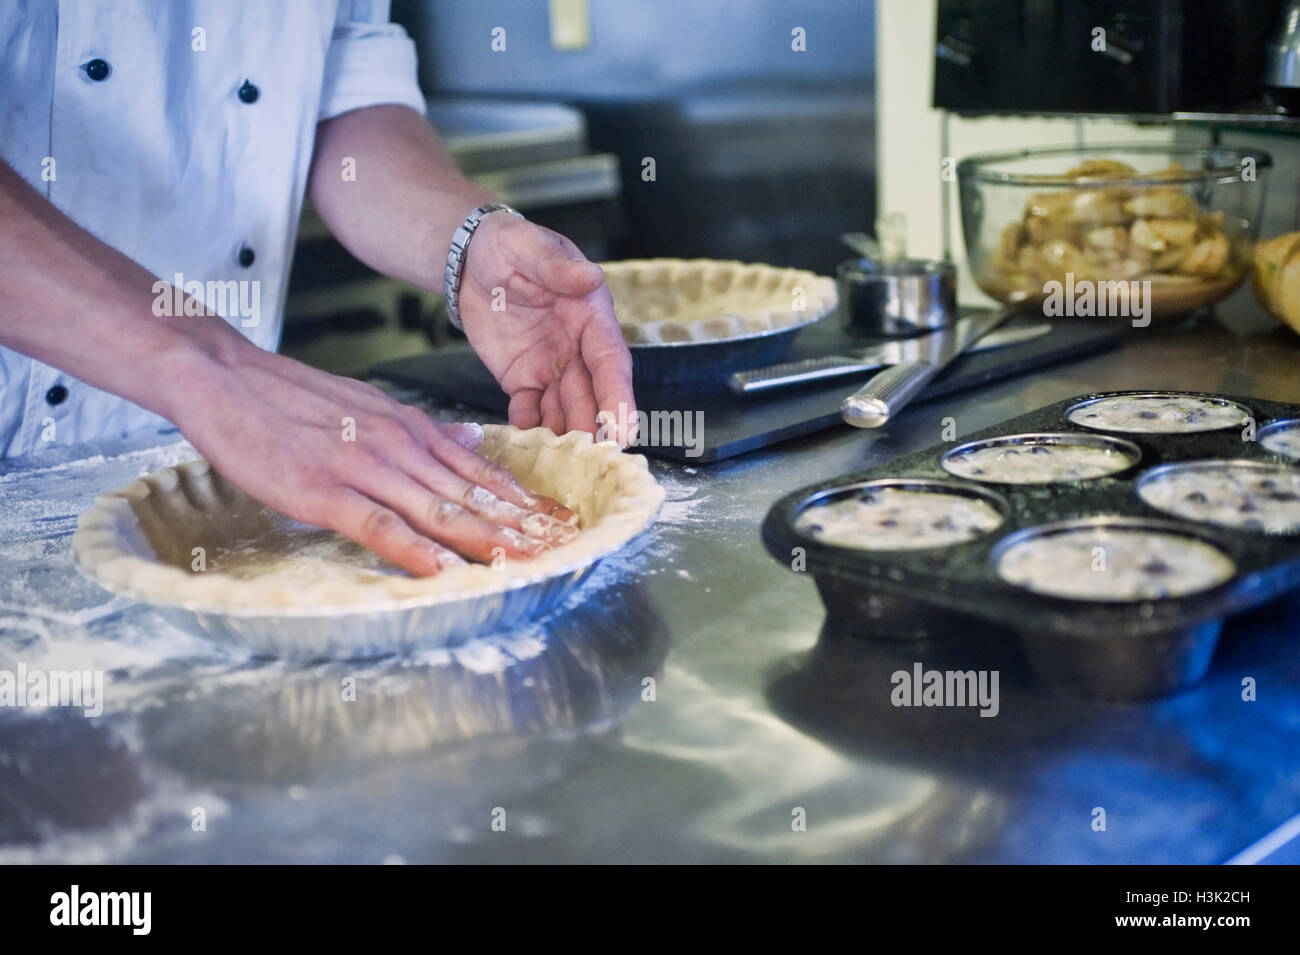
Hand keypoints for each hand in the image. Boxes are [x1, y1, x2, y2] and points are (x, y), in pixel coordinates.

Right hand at [167, 337, 578, 575]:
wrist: (222, 375)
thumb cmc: (289, 396)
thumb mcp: (369, 405)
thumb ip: (421, 429)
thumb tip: (470, 438)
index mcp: (409, 427)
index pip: (480, 470)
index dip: (522, 501)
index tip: (557, 523)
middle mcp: (398, 446)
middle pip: (471, 495)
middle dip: (520, 527)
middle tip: (562, 551)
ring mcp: (362, 468)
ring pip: (438, 510)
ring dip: (486, 541)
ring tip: (525, 566)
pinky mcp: (323, 490)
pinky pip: (380, 525)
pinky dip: (416, 549)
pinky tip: (445, 569)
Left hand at [455, 214, 635, 442]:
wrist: (471, 260)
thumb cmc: (508, 245)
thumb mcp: (529, 247)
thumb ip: (558, 267)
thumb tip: (591, 276)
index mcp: (590, 316)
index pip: (610, 362)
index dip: (619, 397)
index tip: (626, 430)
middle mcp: (577, 348)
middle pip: (591, 395)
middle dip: (594, 428)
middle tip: (594, 460)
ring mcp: (551, 367)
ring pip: (564, 409)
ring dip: (566, 436)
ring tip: (564, 465)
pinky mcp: (523, 380)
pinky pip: (529, 411)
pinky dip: (528, 430)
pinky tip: (526, 448)